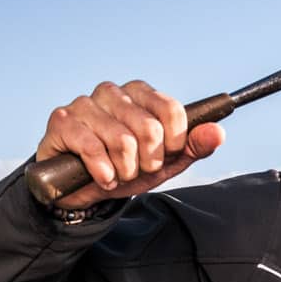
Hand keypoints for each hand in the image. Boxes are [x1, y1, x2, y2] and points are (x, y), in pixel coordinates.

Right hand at [40, 79, 225, 209]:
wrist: (82, 189)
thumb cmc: (125, 168)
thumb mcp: (165, 162)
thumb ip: (193, 146)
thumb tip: (218, 133)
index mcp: (140, 94)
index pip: (172, 110)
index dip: (174, 143)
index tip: (165, 156)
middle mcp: (112, 92)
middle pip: (150, 129)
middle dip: (148, 162)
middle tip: (136, 168)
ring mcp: (85, 104)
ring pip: (123, 142)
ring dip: (125, 171)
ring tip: (117, 173)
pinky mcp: (62, 121)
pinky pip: (94, 149)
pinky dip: (103, 173)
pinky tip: (101, 177)